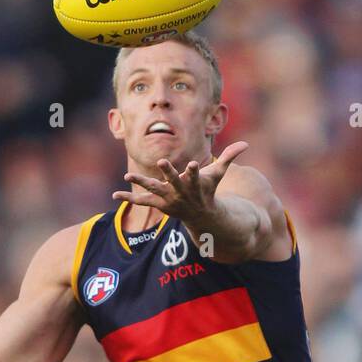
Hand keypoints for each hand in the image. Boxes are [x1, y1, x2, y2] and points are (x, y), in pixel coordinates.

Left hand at [112, 140, 248, 221]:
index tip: (192, 165)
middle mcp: (180, 193)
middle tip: (162, 161)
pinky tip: (115, 196)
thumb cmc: (208, 191)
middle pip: (174, 182)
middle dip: (169, 173)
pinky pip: (142, 201)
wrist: (201, 217)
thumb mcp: (219, 175)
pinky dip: (129, 198)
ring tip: (128, 176)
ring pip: (154, 190)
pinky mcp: (159, 204)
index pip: (195, 176)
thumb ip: (229, 158)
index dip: (194, 172)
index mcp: (194, 185)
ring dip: (141, 183)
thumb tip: (246, 145)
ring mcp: (169, 200)